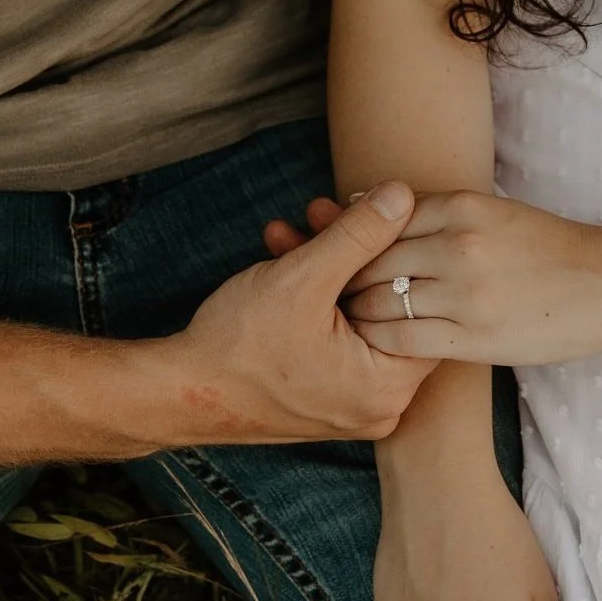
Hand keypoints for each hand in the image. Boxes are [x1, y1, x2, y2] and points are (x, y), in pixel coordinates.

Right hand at [169, 183, 438, 441]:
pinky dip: (313, 299)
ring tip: (290, 232)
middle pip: (385, 307)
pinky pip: (334, 335)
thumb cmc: (237, 346)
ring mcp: (352, 403)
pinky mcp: (326, 395)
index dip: (397, 248)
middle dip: (349, 251)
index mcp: (387, 387)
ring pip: (355, 315)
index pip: (423, 306)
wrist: (178, 392)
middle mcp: (380, 404)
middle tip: (323, 210)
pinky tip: (282, 255)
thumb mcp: (302, 278)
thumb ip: (359, 235)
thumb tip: (403, 196)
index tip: (367, 211)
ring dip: (324, 267)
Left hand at [341, 192, 601, 365]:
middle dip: (343, 276)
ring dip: (356, 312)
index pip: (381, 220)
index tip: (339, 254)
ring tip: (347, 320)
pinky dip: (379, 340)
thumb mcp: (492, 212)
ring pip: (380, 300)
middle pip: (371, 259)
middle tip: (329, 293)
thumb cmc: (549, 248)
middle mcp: (457, 244)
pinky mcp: (473, 336)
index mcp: (461, 206)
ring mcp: (464, 292)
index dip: (352, 240)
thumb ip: (437, 213)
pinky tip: (375, 344)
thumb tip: (374, 205)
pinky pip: (401, 339)